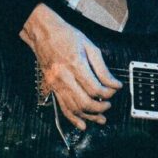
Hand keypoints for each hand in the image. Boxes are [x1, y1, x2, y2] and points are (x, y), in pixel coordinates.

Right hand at [20, 4, 121, 129]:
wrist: (43, 33)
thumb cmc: (67, 36)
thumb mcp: (90, 47)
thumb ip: (103, 68)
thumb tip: (114, 84)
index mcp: (76, 65)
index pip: (95, 88)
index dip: (108, 93)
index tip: (114, 90)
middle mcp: (64, 77)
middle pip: (84, 102)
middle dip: (100, 108)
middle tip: (108, 105)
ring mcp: (55, 84)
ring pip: (73, 108)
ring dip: (88, 116)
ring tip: (100, 119)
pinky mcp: (51, 87)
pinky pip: (62, 107)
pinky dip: (72, 118)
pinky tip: (81, 124)